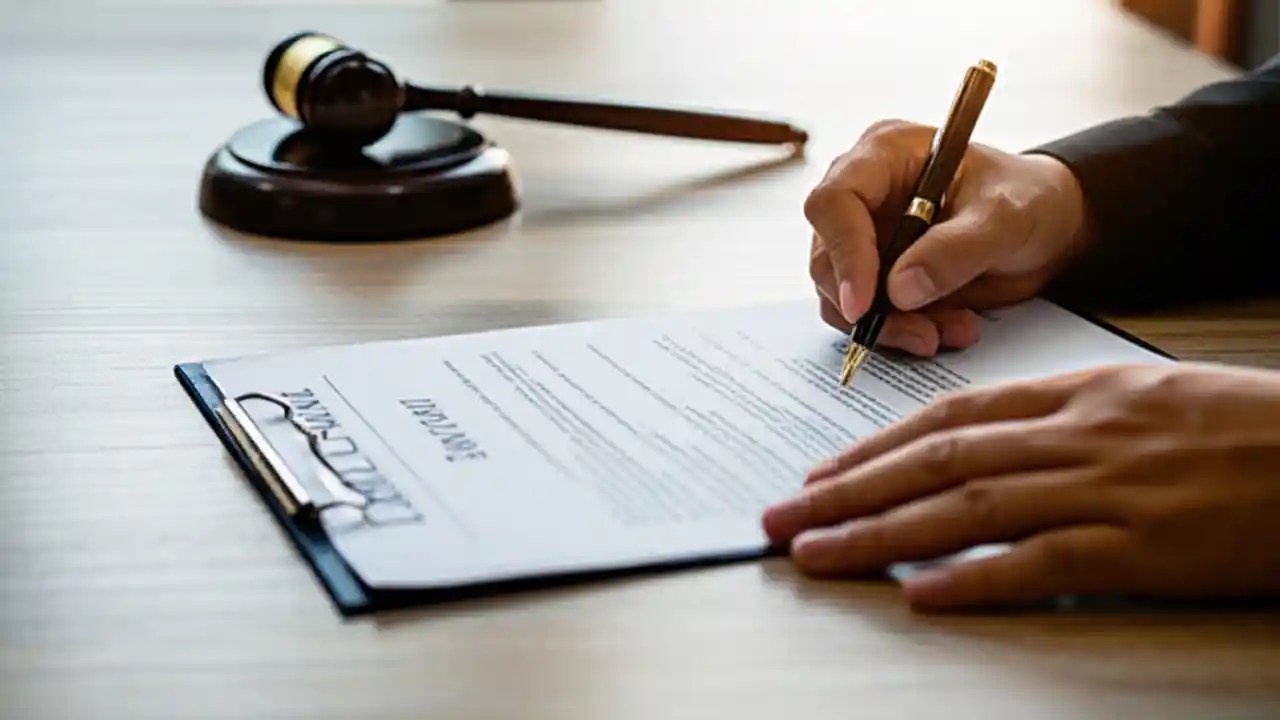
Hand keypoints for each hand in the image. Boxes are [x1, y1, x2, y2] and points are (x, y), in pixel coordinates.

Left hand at [761, 363, 1279, 610]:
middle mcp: (1075, 436)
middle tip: (782, 515)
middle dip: (846, 490)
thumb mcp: (1147, 396)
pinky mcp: (1140, 550)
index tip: (822, 470)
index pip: (949, 418)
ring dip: (879, 534)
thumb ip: (1066, 415)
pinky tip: (919, 598)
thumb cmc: (1250, 427)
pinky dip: (972, 582)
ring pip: (965, 511)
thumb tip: (989, 447)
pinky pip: (1039, 566)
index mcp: (1075, 395)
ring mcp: (1104, 491)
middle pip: (935, 462)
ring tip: (815, 553)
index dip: (874, 446)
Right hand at [805, 119, 1091, 355]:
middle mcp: (864, 194)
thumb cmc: (1028, 200)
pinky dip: (902, 331)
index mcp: (884, 156)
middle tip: (920, 332)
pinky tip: (947, 328)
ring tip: (948, 331)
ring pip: (842, 295)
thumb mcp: (1005, 219)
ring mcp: (867, 237)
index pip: (834, 203)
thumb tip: (899, 290)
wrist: (1047, 227)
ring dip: (891, 325)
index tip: (865, 303)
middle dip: (870, 305)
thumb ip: (955, 250)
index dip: (843, 254)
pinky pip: (868, 315)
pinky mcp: (877, 274)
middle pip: (828, 257)